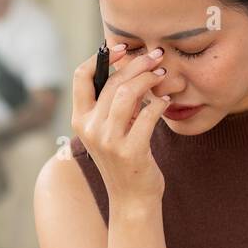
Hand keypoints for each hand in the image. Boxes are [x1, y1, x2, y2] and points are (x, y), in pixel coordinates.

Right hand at [70, 42, 171, 201]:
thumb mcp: (110, 130)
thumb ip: (112, 104)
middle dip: (137, 64)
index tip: (123, 49)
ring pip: (127, 94)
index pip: (81, 77)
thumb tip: (130, 68)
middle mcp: (89, 129)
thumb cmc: (124, 159)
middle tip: (157, 55)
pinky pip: (147, 116)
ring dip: (149, 79)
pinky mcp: (130, 151)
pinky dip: (159, 104)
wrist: (132, 199)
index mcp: (80, 120)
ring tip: (163, 74)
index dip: (101, 58)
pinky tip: (167, 102)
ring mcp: (108, 141)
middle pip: (112, 82)